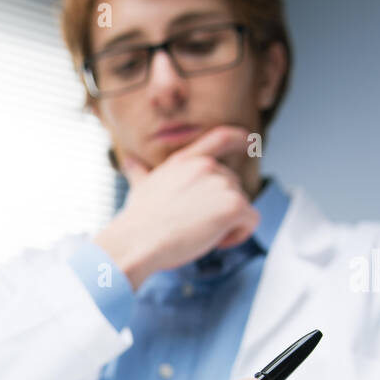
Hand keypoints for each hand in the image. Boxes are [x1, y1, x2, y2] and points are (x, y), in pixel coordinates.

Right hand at [94, 125, 258, 289]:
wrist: (138, 240)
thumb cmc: (138, 221)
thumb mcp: (140, 187)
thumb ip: (140, 172)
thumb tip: (128, 162)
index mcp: (185, 161)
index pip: (220, 138)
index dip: (239, 139)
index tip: (250, 142)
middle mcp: (206, 167)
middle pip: (233, 186)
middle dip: (220, 208)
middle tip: (197, 226)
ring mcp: (222, 185)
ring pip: (242, 206)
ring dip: (227, 224)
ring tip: (202, 235)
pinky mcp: (233, 205)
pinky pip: (251, 221)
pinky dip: (239, 235)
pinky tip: (217, 242)